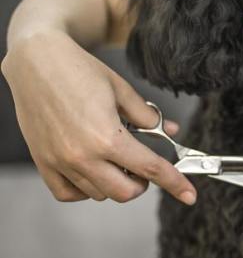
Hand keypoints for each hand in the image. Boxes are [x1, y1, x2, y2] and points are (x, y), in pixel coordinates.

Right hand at [1, 30, 196, 204]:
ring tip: (115, 158)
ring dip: (115, 182)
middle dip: (142, 183)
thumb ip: (148, 116)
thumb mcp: (122, 90)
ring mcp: (60, 162)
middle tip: (143, 165)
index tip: (189, 195)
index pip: (151, 169)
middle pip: (125, 192)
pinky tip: (93, 169)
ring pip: (98, 194)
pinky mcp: (43, 162)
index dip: (175, 183)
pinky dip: (85, 189)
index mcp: (107, 138)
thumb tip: (171, 131)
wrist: (36, 62)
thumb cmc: (78, 71)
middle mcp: (82, 156)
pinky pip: (68, 193)